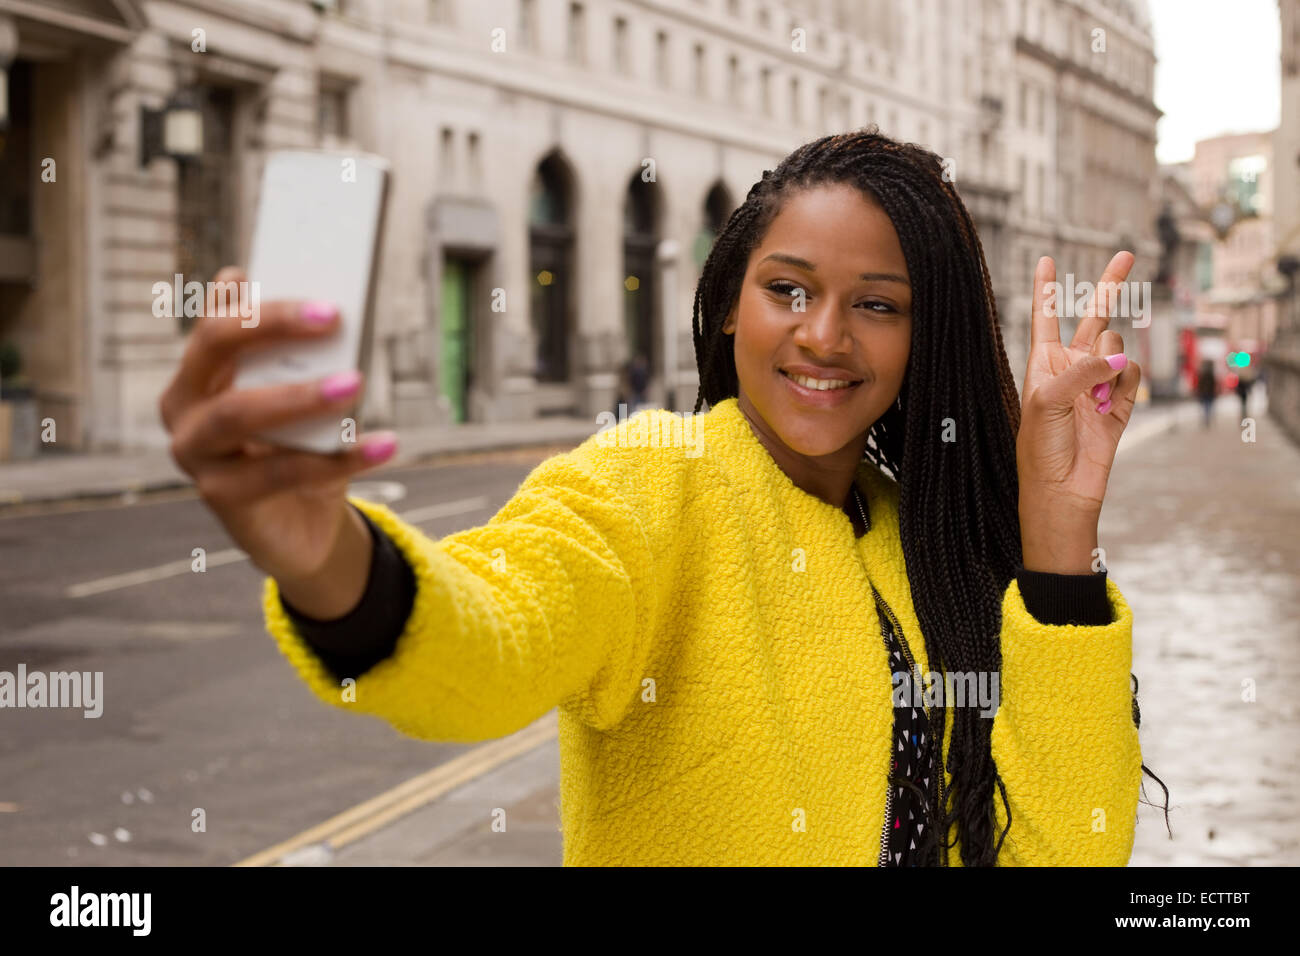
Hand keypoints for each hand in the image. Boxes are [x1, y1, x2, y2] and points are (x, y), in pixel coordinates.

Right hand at [160, 266, 398, 605]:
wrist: (302, 527)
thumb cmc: (301, 446)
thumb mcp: (306, 399)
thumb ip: (308, 360)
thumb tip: (336, 315)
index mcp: (199, 371)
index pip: (217, 322)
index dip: (255, 301)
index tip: (298, 285)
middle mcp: (184, 407)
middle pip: (214, 350)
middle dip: (272, 325)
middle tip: (333, 315)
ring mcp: (194, 454)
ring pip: (239, 413)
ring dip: (300, 395)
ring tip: (357, 383)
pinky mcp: (220, 497)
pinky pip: (281, 473)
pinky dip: (339, 458)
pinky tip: (384, 444)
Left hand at [1017, 252, 1142, 572]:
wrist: (1063, 489)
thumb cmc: (1041, 446)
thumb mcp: (1046, 401)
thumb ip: (1081, 372)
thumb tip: (1118, 357)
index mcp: (1044, 362)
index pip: (1046, 316)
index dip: (1046, 288)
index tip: (1046, 260)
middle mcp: (1072, 366)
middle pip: (1095, 316)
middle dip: (1110, 285)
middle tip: (1126, 253)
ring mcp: (1100, 382)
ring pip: (1118, 346)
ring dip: (1109, 362)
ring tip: (1093, 395)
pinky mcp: (1122, 401)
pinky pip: (1133, 374)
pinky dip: (1125, 384)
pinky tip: (1109, 404)